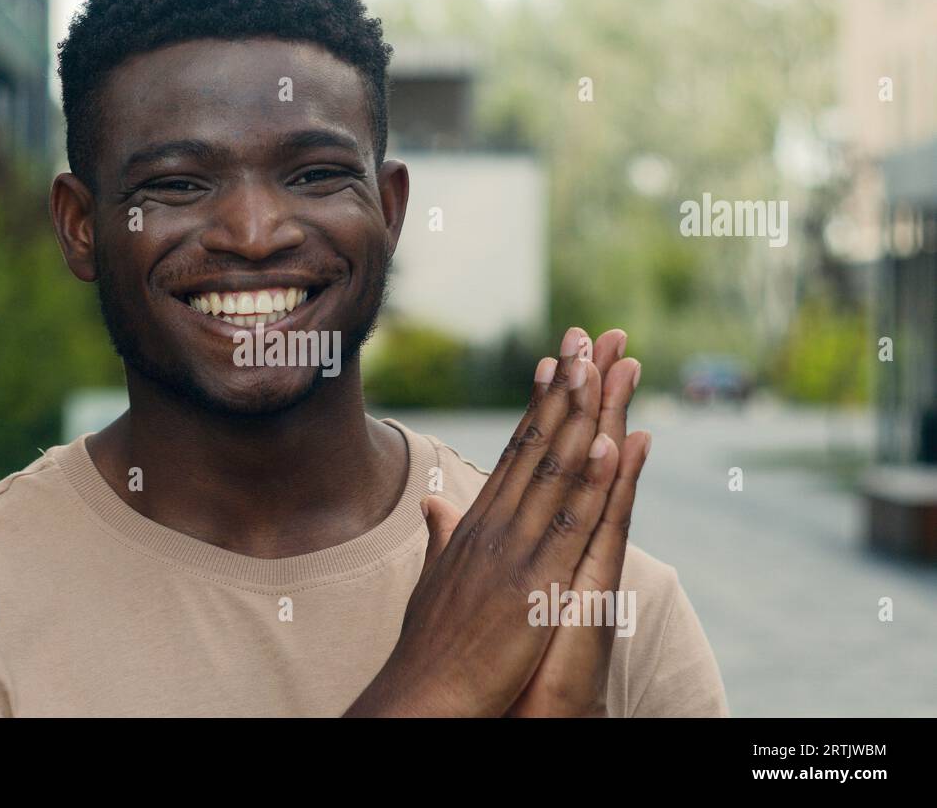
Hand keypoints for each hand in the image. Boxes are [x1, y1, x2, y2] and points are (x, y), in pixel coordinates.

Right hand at [344, 327, 620, 716]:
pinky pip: (570, 526)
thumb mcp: (435, 578)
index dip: (540, 405)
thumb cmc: (428, 645)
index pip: (515, 452)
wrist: (421, 696)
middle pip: (537, 445)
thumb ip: (442, 536)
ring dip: (583, 415)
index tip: (557, 362)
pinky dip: (592, 483)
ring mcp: (514, 552)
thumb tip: (435, 501)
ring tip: (603, 363)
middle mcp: (494, 526)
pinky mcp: (535, 586)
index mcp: (477, 525)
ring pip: (556, 471)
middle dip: (564, 388)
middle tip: (585, 335)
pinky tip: (610, 443)